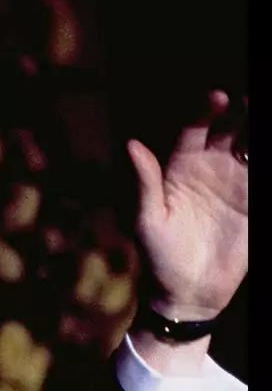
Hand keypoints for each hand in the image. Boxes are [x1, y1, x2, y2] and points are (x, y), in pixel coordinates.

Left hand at [127, 90, 248, 318]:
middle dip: (239, 110)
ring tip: (259, 113)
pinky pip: (261, 170)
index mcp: (181, 168)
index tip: (216, 98)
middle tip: (247, 100)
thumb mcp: (147, 220)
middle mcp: (211, 167)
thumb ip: (144, 181)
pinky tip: (262, 150)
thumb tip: (131, 144)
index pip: (194, 128)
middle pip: (230, 128)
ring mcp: (236, 182)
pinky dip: (264, 155)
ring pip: (252, 143)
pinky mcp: (254, 199)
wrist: (189, 292)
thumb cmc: (159, 256)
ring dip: (256, 128)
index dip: (204, 110)